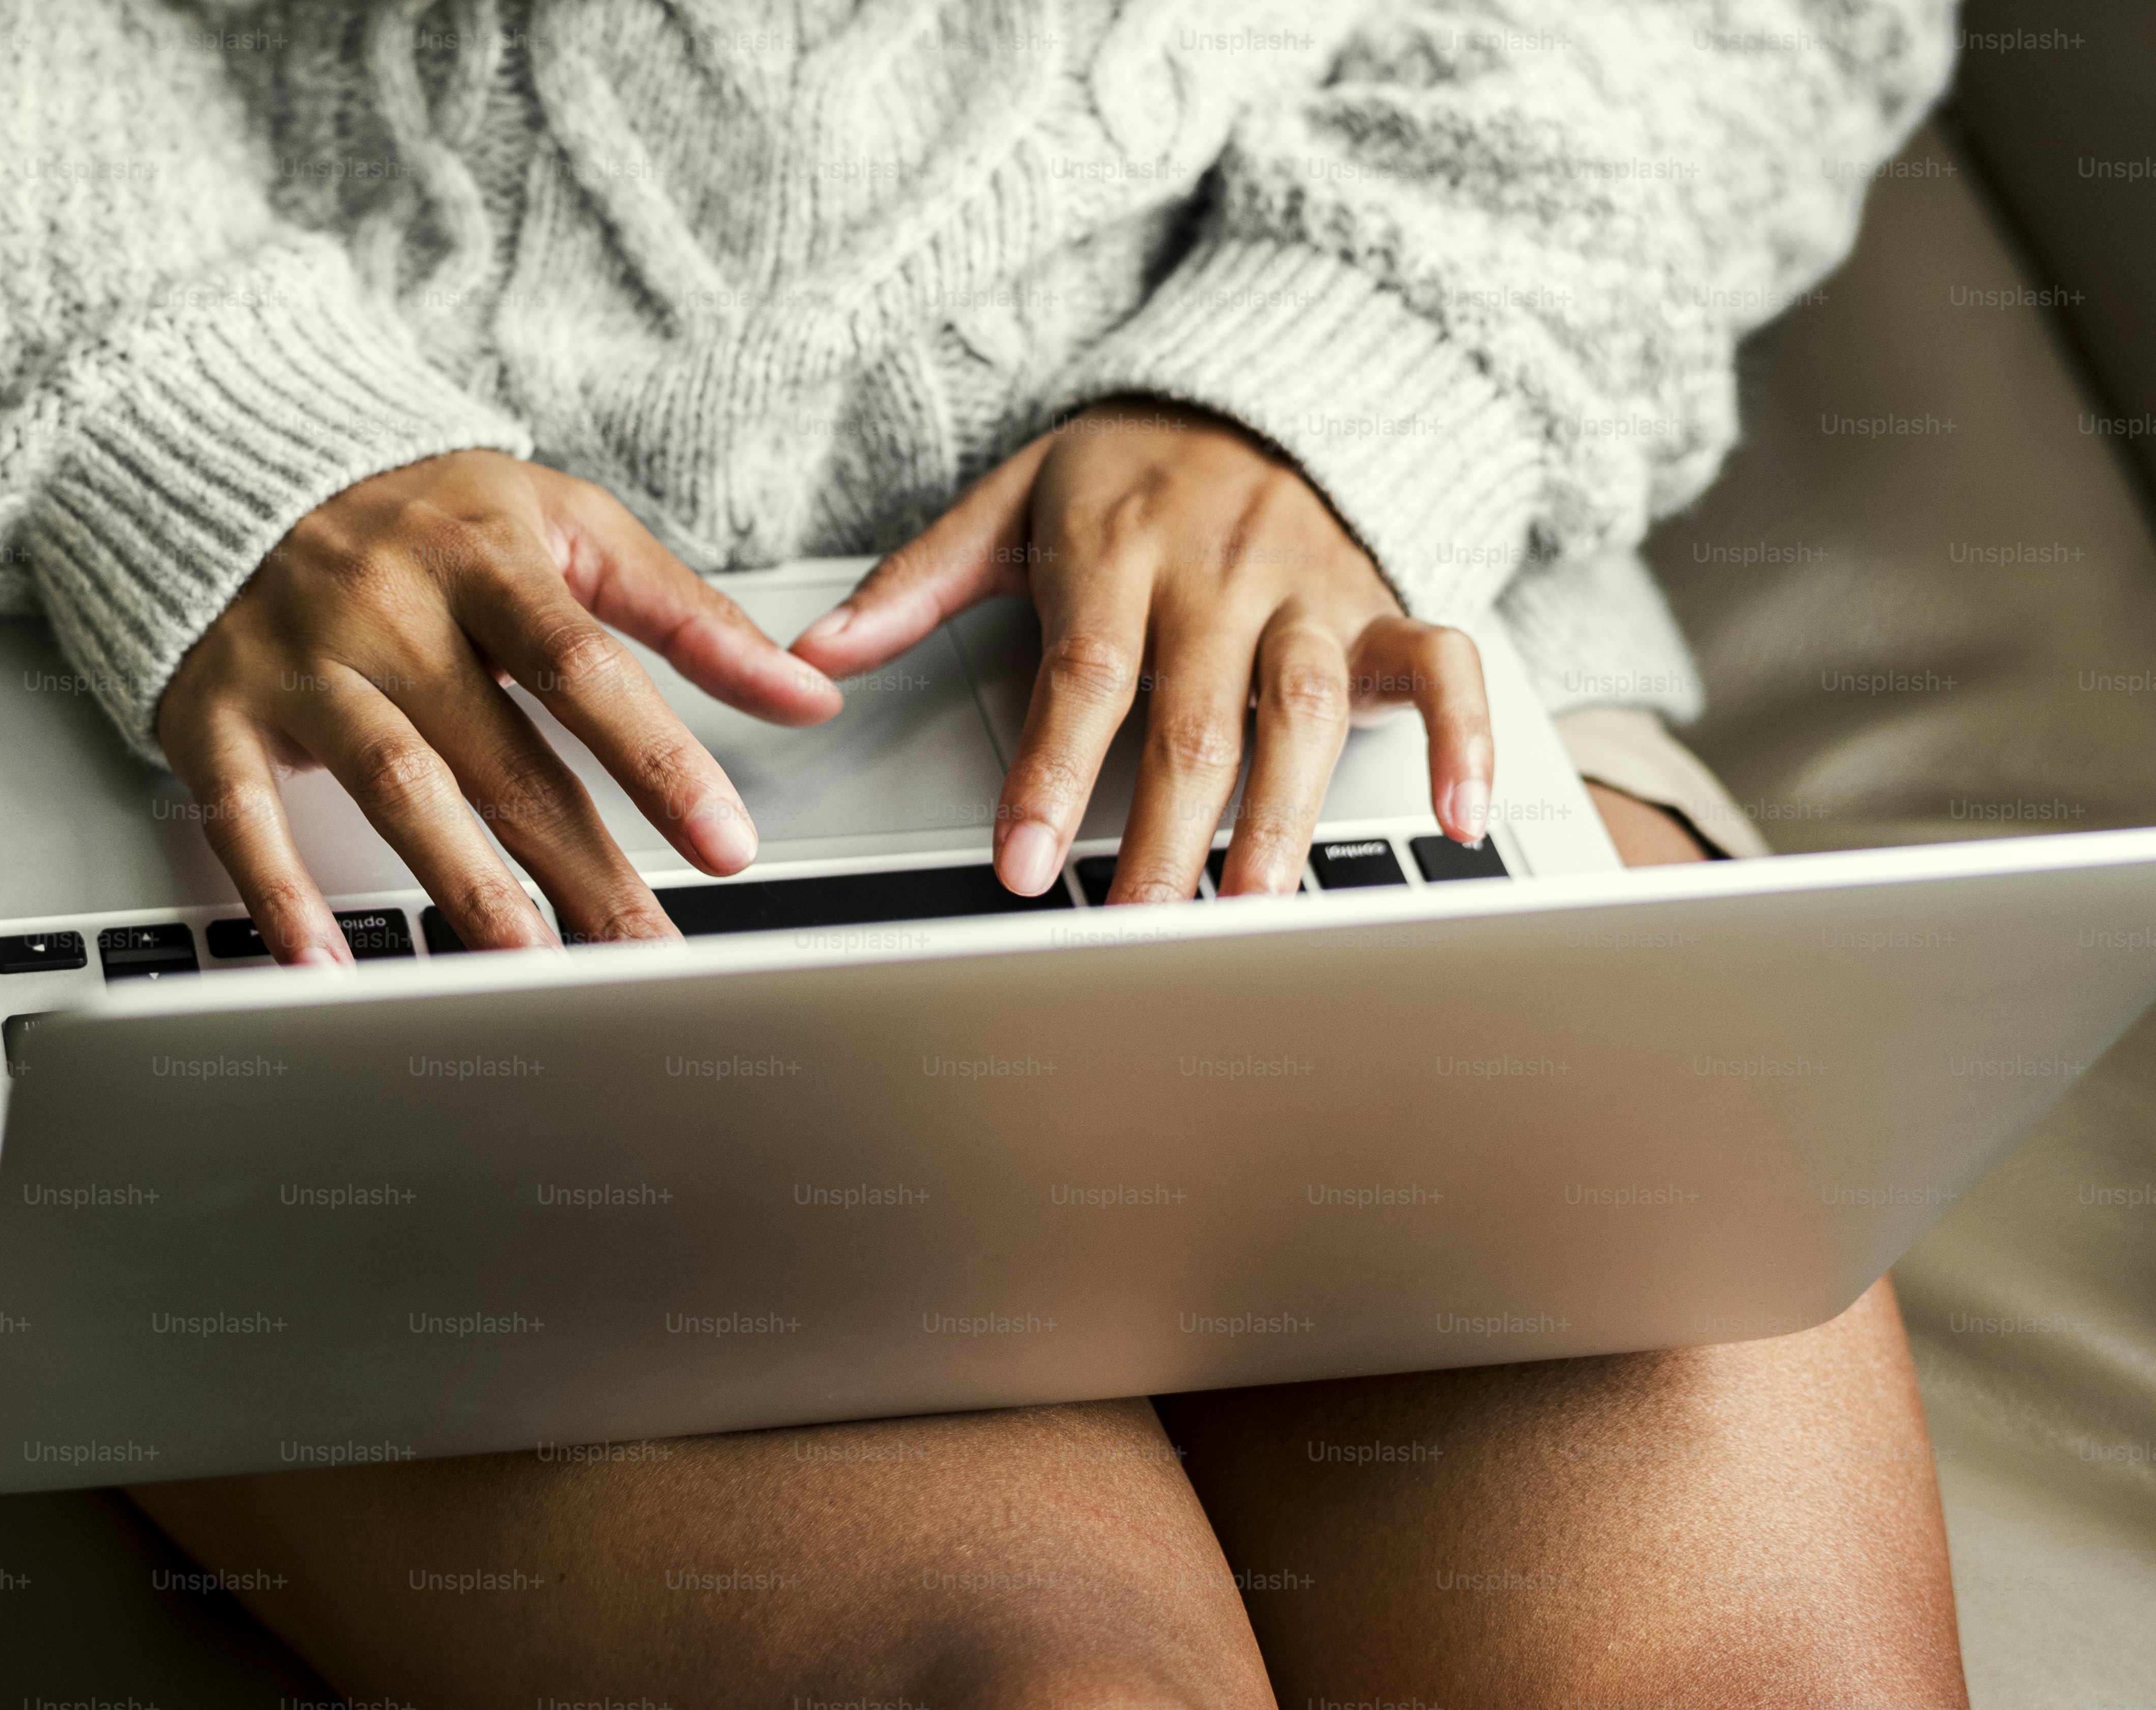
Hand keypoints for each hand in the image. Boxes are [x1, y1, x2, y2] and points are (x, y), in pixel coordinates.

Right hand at [155, 451, 841, 962]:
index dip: (659, 761)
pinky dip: (282, 893)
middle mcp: (389, 607)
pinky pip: (245, 812)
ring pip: (395, 783)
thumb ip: (690, 616)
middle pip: (504, 754)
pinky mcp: (214, 709)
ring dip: (463, 885)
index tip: (727, 844)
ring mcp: (299, 661)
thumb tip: (808, 694)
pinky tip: (327, 967)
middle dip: (584, 868)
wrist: (235, 461)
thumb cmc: (428, 514)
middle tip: (648, 955)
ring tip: (526, 967)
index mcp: (485, 557)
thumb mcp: (568, 527)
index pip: (585, 667)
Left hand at [792, 399, 1491, 901]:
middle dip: (1167, 838)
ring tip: (1252, 912)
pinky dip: (1464, 738)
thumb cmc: (1126, 469)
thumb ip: (919, 582)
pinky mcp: (1380, 605)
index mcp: (1121, 551)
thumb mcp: (1011, 499)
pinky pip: (1444, 664)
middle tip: (1138, 931)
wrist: (1253, 384)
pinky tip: (1457, 818)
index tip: (1025, 863)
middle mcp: (1222, 574)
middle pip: (1196, 723)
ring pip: (1304, 715)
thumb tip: (821, 654)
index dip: (1056, 776)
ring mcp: (1310, 591)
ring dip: (1283, 821)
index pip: (1088, 676)